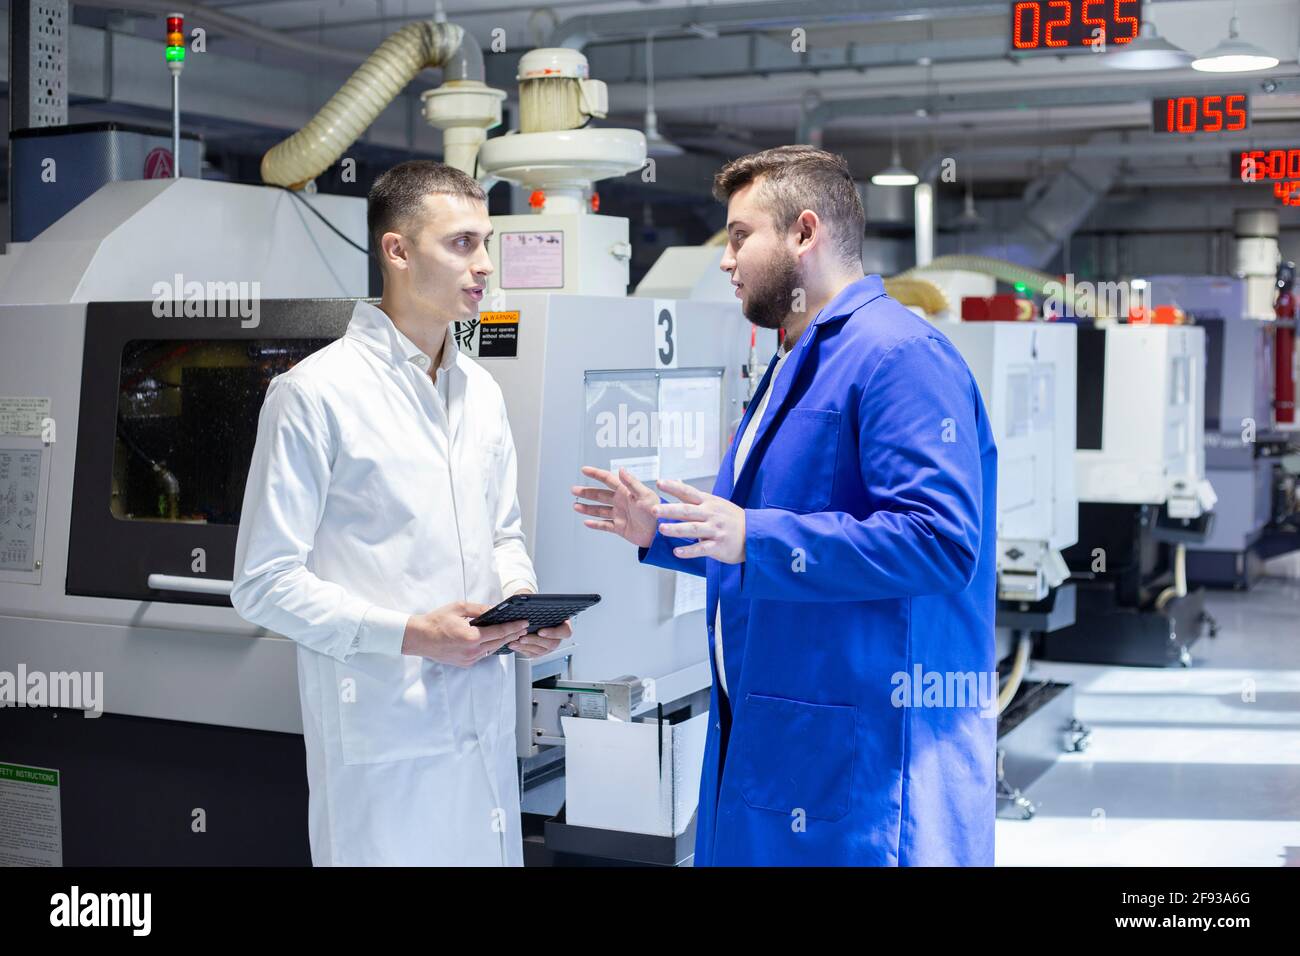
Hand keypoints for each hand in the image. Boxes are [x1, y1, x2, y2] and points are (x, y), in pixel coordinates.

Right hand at [401, 601, 528, 666]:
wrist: (418, 638)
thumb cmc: (436, 621)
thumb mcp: (458, 608)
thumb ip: (479, 609)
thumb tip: (494, 609)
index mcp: (472, 637)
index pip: (499, 632)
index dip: (514, 627)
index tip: (523, 623)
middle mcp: (472, 651)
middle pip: (499, 642)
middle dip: (512, 635)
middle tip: (522, 628)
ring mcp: (468, 659)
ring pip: (491, 650)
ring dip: (502, 641)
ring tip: (511, 633)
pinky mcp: (464, 663)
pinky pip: (482, 655)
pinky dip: (489, 647)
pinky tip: (494, 640)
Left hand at [500, 589, 572, 658]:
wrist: (533, 615)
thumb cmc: (540, 609)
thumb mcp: (542, 605)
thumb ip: (541, 605)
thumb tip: (533, 602)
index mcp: (564, 625)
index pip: (565, 632)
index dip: (553, 633)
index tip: (541, 631)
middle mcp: (558, 638)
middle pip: (552, 644)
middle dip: (535, 641)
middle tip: (523, 638)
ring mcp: (549, 646)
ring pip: (541, 651)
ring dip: (526, 646)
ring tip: (515, 641)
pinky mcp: (540, 651)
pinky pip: (533, 654)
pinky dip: (522, 649)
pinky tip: (515, 644)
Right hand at [572, 466, 659, 548]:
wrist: (660, 533)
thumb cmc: (656, 512)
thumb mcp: (645, 495)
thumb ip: (632, 483)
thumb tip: (621, 470)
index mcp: (626, 492)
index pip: (608, 480)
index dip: (596, 474)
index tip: (584, 470)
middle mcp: (621, 502)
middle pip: (600, 495)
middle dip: (587, 492)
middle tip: (574, 490)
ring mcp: (620, 515)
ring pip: (600, 510)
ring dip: (587, 508)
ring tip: (576, 506)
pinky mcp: (620, 528)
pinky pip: (604, 525)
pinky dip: (595, 524)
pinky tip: (586, 522)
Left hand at [654, 477, 746, 563]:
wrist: (755, 534)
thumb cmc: (732, 519)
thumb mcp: (716, 503)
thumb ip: (696, 497)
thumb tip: (678, 483)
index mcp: (709, 503)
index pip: (689, 492)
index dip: (674, 487)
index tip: (659, 483)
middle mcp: (711, 514)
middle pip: (687, 511)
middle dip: (670, 510)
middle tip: (654, 510)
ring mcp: (715, 530)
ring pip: (693, 529)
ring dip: (677, 529)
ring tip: (662, 530)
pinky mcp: (719, 546)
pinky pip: (702, 548)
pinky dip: (689, 551)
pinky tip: (677, 552)